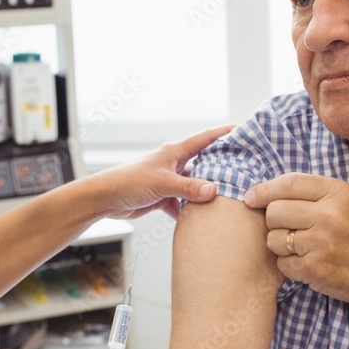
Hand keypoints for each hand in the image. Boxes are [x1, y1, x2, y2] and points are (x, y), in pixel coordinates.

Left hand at [95, 125, 233, 219]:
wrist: (105, 198)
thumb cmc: (128, 181)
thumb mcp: (162, 183)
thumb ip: (188, 188)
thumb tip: (214, 190)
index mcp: (174, 152)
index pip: (205, 138)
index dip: (223, 133)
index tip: (242, 129)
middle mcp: (173, 164)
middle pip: (203, 163)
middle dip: (221, 166)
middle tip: (243, 169)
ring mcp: (169, 181)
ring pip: (194, 185)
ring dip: (205, 192)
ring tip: (227, 198)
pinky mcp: (162, 197)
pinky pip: (182, 204)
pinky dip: (190, 211)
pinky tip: (201, 219)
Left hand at [244, 173, 348, 312]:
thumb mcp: (348, 203)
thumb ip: (313, 194)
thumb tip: (263, 193)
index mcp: (337, 192)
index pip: (287, 183)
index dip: (263, 190)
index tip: (251, 198)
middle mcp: (328, 215)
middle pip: (274, 212)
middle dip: (275, 222)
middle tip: (291, 230)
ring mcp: (320, 243)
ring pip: (273, 239)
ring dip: (281, 246)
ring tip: (304, 248)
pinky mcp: (315, 270)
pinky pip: (282, 264)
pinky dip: (290, 267)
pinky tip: (309, 265)